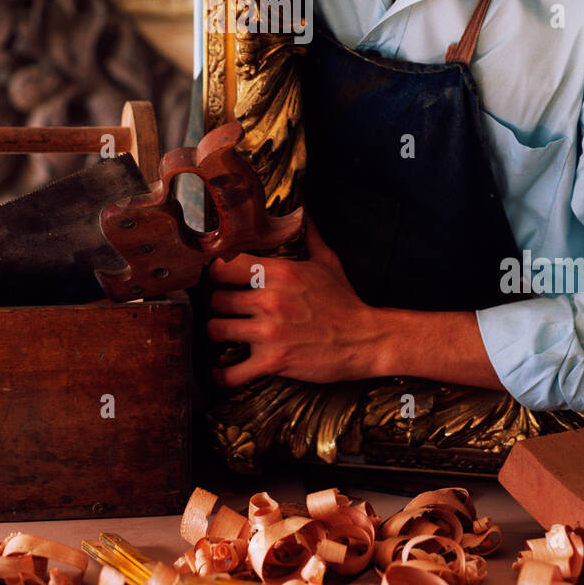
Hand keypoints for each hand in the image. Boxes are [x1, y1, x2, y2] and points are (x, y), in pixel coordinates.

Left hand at [207, 212, 379, 386]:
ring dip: (219, 335)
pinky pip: (231, 372)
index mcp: (280, 272)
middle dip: (219, 307)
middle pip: (217, 300)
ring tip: (225, 336)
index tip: (220, 281)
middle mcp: (271, 300)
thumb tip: (306, 210)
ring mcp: (270, 332)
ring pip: (217, 330)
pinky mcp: (273, 362)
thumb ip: (310, 235)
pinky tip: (223, 372)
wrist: (366, 339)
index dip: (217, 274)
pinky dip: (223, 375)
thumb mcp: (327, 262)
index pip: (225, 266)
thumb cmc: (345, 301)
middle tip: (226, 311)